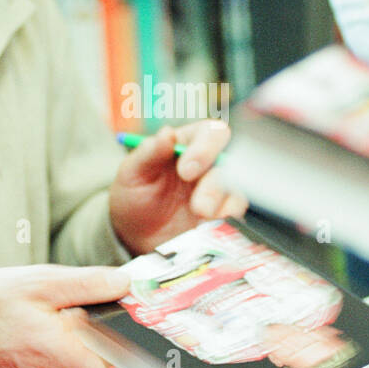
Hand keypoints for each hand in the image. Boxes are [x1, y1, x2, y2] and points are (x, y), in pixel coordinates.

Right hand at [0, 263, 132, 367]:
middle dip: (85, 342)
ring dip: (60, 348)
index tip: (122, 336)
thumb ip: (88, 285)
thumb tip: (123, 285)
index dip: (125, 358)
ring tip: (34, 321)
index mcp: (63, 359)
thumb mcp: (40, 283)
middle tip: (66, 314)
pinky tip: (20, 335)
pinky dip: (40, 357)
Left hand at [109, 121, 248, 256]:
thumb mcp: (132, 173)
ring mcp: (218, 188)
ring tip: (199, 216)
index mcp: (187, 143)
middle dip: (215, 184)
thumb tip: (167, 133)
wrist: (137, 234)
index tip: (185, 171)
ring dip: (220, 203)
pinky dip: (227, 217)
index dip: (204, 149)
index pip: (210, 133)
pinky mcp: (222, 212)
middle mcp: (208, 162)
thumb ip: (149, 153)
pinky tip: (208, 224)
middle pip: (229, 161)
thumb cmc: (135, 195)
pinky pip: (236, 211)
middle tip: (197, 205)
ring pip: (236, 187)